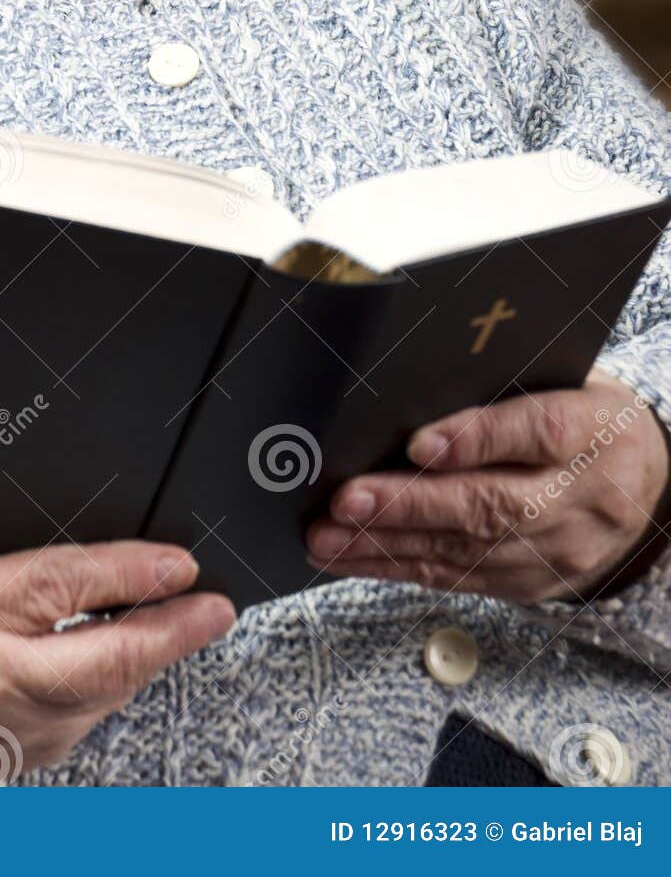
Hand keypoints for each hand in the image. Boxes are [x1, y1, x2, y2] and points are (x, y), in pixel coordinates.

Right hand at [0, 540, 233, 783]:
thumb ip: (40, 560)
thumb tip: (122, 550)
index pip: (60, 589)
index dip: (128, 575)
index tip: (182, 564)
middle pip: (103, 659)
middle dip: (171, 631)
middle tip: (218, 605)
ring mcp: (18, 730)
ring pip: (107, 688)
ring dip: (153, 653)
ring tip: (196, 613)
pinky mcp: (38, 751)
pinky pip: (95, 708)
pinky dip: (123, 676)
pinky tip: (141, 647)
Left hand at [306, 369, 670, 601]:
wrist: (648, 488)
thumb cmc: (586, 418)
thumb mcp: (564, 382)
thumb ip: (503, 389)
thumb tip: (415, 390)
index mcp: (590, 429)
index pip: (538, 430)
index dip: (476, 439)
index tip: (419, 444)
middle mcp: (579, 497)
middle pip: (492, 504)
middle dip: (409, 506)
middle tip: (345, 501)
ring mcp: (558, 550)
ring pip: (468, 552)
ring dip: (389, 547)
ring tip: (328, 538)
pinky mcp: (533, 584)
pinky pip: (462, 579)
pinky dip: (401, 569)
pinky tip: (356, 559)